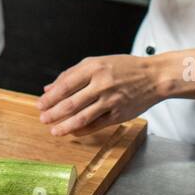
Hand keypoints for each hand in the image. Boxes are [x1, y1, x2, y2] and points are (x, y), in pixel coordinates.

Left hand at [37, 54, 160, 135]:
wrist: (154, 77)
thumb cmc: (126, 68)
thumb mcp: (99, 62)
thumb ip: (73, 74)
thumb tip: (49, 88)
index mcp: (95, 67)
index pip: (66, 84)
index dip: (51, 96)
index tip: (40, 103)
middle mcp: (102, 83)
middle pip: (71, 102)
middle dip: (53, 112)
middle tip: (43, 118)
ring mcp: (111, 100)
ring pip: (82, 117)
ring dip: (65, 125)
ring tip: (54, 130)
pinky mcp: (119, 115)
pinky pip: (96, 125)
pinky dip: (82, 130)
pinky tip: (72, 132)